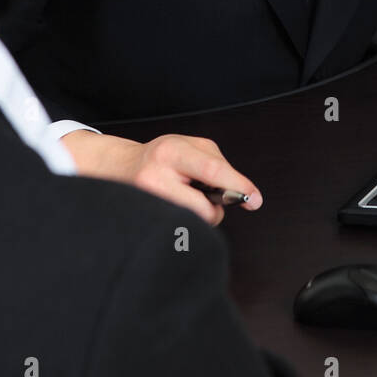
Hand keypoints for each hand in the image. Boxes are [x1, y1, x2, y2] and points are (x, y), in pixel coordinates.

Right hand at [60, 130, 262, 224]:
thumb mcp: (190, 146)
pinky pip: (181, 230)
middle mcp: (155, 177)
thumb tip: (241, 193)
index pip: (212, 170)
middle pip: (203, 208)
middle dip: (215, 208)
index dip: (238, 185)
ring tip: (187, 199)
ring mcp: (147, 201)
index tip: (255, 199)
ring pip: (193, 223)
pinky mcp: (145, 220)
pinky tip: (177, 207)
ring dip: (201, 216)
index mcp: (171, 152)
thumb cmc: (163, 156)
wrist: (121, 167)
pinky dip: (188, 221)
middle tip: (208, 197)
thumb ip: (217, 165)